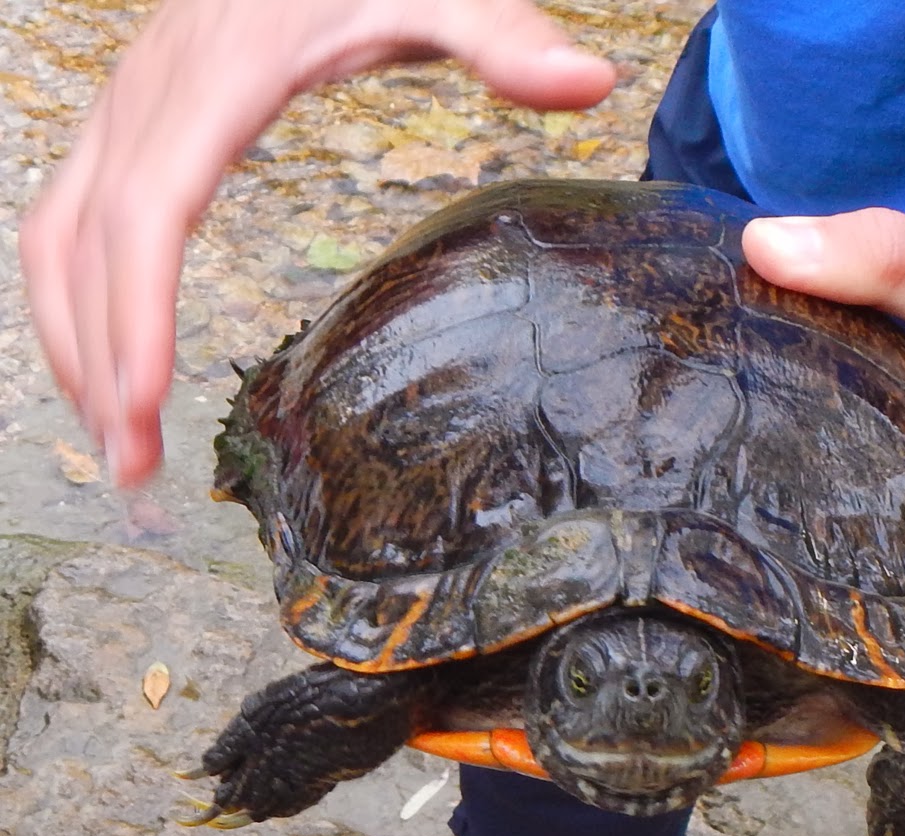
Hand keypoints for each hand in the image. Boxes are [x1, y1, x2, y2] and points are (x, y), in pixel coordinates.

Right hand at [21, 0, 614, 487]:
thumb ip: (503, 37)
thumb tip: (594, 82)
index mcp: (218, 78)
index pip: (151, 211)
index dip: (137, 312)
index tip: (144, 407)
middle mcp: (152, 95)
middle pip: (87, 244)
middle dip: (98, 362)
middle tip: (133, 470)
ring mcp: (131, 106)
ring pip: (59, 234)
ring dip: (71, 339)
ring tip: (114, 435)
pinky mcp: (134, 120)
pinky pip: (73, 216)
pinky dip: (77, 296)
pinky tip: (108, 353)